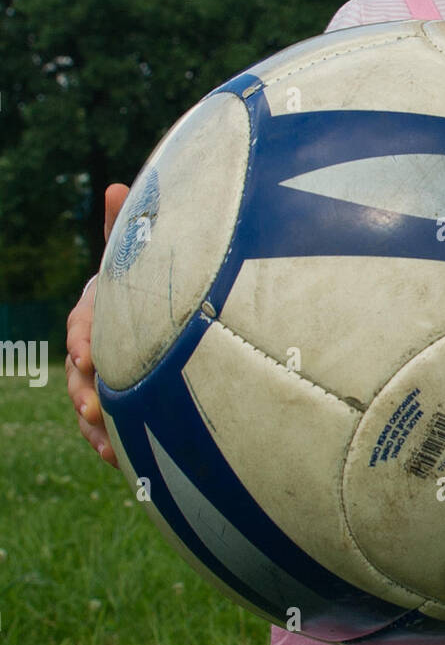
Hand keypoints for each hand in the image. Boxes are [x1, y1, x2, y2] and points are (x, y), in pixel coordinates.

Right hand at [65, 182, 128, 467]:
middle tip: (95, 406)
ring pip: (90, 402)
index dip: (84, 338)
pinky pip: (107, 427)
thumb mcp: (137, 256)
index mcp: (97, 311)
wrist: (164, 315)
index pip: (84, 324)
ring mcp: (103, 377)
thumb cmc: (147, 281)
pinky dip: (108, 443)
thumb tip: (116, 185)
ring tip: (104, 441)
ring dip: (94, 423)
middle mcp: (95, 345)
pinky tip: (116, 459)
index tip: (87, 352)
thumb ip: (125, 227)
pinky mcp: (118, 404)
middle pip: (80, 372)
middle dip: (84, 390)